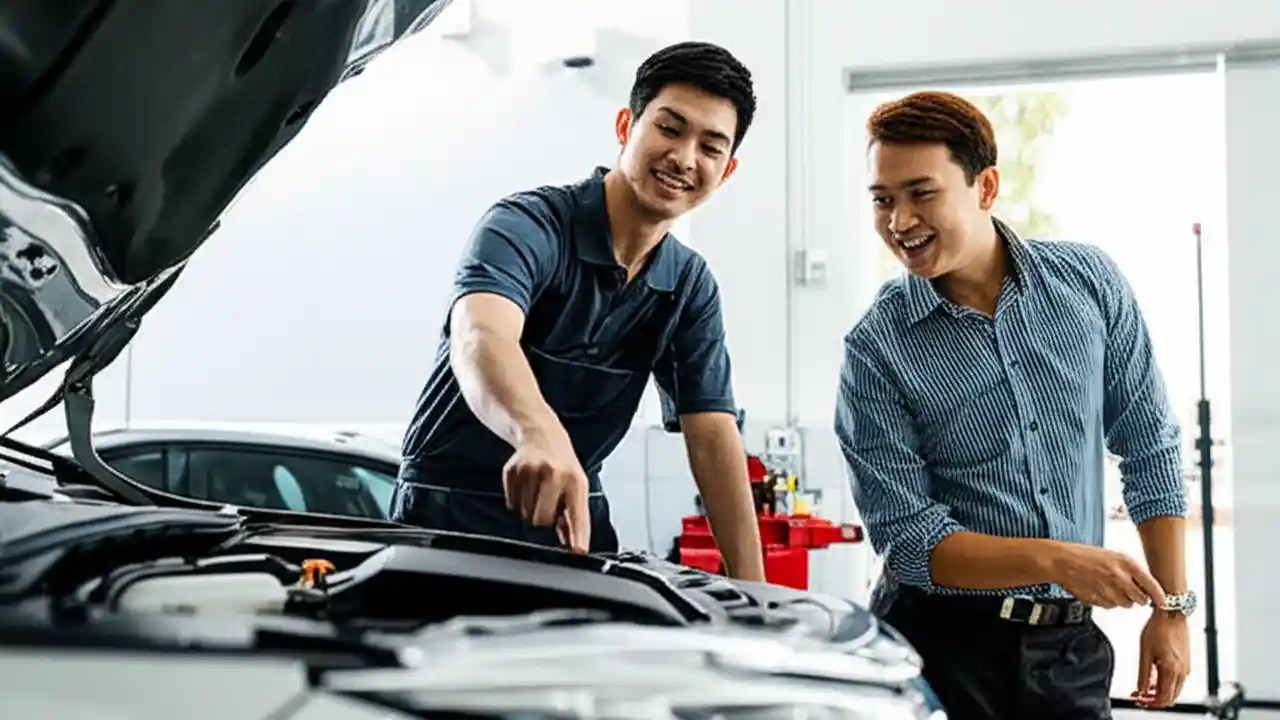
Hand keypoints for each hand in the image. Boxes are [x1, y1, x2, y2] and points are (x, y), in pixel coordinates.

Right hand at [502, 430, 590, 552]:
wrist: (542, 435)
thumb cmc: (563, 465)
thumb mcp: (576, 486)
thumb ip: (574, 516)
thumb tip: (572, 544)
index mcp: (574, 479)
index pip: (576, 513)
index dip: (577, 534)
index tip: (578, 550)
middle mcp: (553, 473)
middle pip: (542, 520)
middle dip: (544, 520)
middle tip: (548, 506)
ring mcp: (530, 471)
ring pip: (524, 514)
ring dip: (530, 510)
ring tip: (539, 492)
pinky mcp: (512, 471)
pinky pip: (511, 504)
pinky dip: (518, 501)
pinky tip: (527, 487)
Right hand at [1051, 544, 1166, 608]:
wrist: (1061, 561)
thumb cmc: (1084, 556)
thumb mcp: (1113, 556)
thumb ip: (1130, 571)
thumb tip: (1144, 586)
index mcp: (1126, 564)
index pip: (1152, 585)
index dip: (1159, 596)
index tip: (1164, 602)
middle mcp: (1120, 578)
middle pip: (1141, 599)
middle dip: (1137, 597)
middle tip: (1128, 589)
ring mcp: (1109, 591)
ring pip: (1125, 604)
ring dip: (1121, 599)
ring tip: (1108, 586)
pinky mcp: (1099, 600)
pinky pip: (1110, 606)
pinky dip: (1107, 601)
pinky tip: (1098, 589)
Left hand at [1133, 612, 1189, 708]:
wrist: (1172, 614)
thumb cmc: (1159, 628)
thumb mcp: (1145, 652)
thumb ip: (1144, 674)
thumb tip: (1141, 690)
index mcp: (1172, 670)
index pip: (1163, 698)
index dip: (1150, 703)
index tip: (1138, 700)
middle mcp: (1182, 672)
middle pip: (1170, 697)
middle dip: (1154, 700)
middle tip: (1139, 697)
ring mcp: (1186, 668)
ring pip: (1174, 690)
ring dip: (1159, 693)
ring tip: (1143, 689)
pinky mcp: (1185, 663)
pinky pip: (1176, 681)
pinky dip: (1165, 684)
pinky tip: (1153, 679)